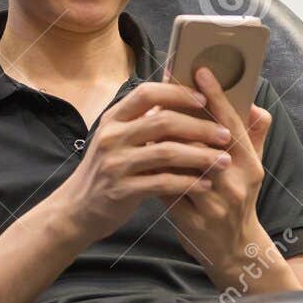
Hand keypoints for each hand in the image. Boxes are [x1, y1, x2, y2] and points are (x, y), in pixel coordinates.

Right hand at [45, 79, 233, 246]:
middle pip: (163, 122)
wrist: (77, 209)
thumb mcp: (117, 139)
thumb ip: (142, 121)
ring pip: (167, 153)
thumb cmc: (105, 170)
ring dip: (200, 156)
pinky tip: (205, 184)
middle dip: (200, 127)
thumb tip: (177, 97)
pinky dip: (188, 182)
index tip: (204, 99)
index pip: (147, 93)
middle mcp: (112, 137)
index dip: (177, 93)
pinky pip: (163, 183)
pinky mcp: (121, 190)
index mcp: (114, 118)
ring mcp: (115, 164)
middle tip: (225, 135)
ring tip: (224, 161)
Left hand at [165, 66, 274, 287]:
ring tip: (148, 122)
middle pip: (204, 140)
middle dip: (180, 115)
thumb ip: (254, 135)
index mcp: (249, 166)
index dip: (216, 96)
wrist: (233, 251)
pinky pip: (168, 188)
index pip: (232, 124)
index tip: (199, 70)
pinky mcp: (192, 221)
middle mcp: (235, 184)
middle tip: (161, 95)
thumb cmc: (238, 201)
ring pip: (182, 163)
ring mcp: (213, 204)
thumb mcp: (252, 169)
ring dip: (163, 142)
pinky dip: (156, 170)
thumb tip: (253, 103)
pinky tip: (144, 157)